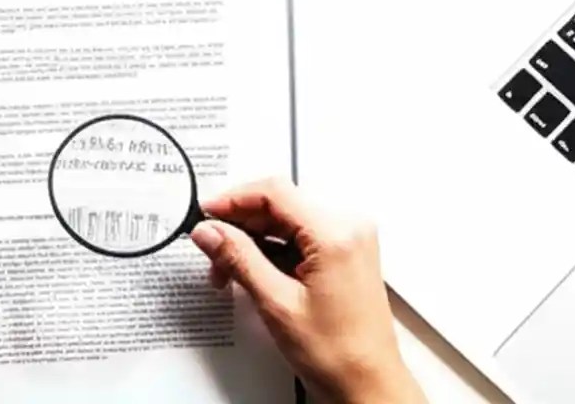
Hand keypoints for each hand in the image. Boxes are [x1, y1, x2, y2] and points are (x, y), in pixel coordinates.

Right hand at [190, 178, 425, 403]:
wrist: (367, 382)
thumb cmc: (337, 352)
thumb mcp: (276, 303)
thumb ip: (239, 259)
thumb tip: (211, 231)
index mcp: (337, 233)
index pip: (276, 192)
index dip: (235, 199)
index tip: (207, 213)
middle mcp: (350, 227)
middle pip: (282, 205)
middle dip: (241, 226)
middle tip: (212, 251)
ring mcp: (351, 239)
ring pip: (289, 221)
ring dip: (255, 240)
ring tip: (229, 272)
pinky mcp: (347, 253)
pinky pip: (303, 237)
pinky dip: (275, 250)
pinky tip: (255, 272)